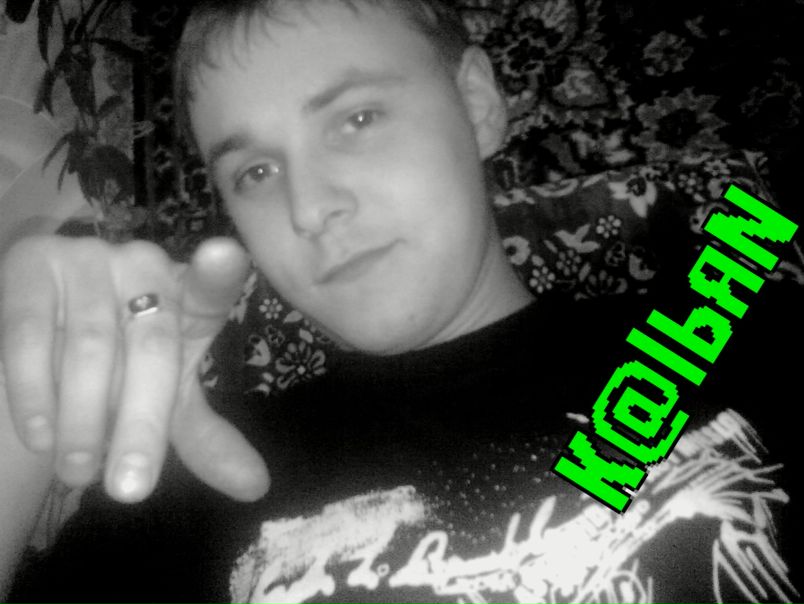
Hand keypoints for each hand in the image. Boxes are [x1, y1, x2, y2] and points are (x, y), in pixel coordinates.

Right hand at [0, 236, 269, 502]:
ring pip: (91, 345)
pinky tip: (38, 435)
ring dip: (83, 419)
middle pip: (153, 345)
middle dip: (141, 423)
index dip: (218, 273)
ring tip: (78, 472)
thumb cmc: (121, 372)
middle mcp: (147, 267)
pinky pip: (30, 334)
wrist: (43, 348)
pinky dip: (34, 392)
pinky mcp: (33, 263)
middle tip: (128, 490)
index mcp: (190, 298)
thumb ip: (206, 439)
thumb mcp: (165, 405)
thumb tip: (256, 486)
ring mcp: (90, 258)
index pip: (211, 288)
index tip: (226, 257)